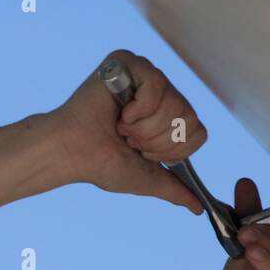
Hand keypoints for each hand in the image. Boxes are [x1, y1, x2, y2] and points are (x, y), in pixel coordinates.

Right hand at [47, 50, 206, 212]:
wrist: (72, 152)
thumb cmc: (101, 162)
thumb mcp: (146, 178)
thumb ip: (174, 188)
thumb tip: (197, 208)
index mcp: (164, 114)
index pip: (197, 132)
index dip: (172, 150)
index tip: (144, 152)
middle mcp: (158, 91)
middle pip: (189, 118)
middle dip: (156, 140)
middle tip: (129, 139)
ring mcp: (144, 74)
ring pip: (174, 104)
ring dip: (144, 127)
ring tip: (120, 126)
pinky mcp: (128, 62)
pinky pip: (157, 85)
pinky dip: (139, 108)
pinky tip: (120, 112)